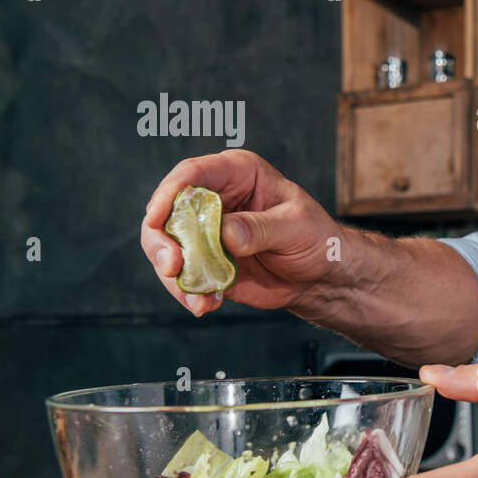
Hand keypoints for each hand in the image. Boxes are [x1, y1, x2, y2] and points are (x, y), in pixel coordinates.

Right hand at [140, 149, 346, 316]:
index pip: (192, 173)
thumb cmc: (316, 238)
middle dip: (160, 241)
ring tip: (197, 299)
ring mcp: (205, 231)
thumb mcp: (297, 226)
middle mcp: (214, 198)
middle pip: (166, 212)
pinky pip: (182, 275)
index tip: (156, 218)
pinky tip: (205, 305)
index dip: (168, 193)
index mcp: (237, 173)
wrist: (321, 276)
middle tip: (172, 266)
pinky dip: (187, 292)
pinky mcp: (205, 261)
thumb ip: (260, 228)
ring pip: (166, 246)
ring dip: (172, 275)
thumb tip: (225, 233)